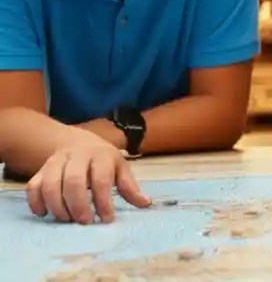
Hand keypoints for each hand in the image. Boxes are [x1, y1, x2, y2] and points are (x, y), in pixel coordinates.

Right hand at [27, 132, 150, 223]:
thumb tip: (146, 204)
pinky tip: (45, 214)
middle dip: (78, 205)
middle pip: (73, 181)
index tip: (107, 219)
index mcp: (101, 156)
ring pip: (51, 184)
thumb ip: (130, 187)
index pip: (101, 179)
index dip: (103, 201)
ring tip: (68, 220)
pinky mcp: (40, 169)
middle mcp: (76, 157)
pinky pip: (33, 186)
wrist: (76, 141)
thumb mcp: (120, 168)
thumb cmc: (103, 160)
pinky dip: (36, 202)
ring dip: (58, 206)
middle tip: (85, 222)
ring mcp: (56, 162)